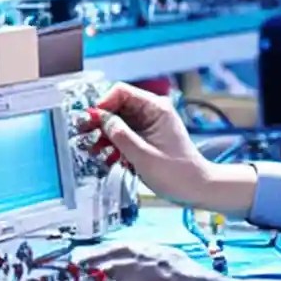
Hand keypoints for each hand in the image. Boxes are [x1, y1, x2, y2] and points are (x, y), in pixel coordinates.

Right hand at [84, 83, 257, 212]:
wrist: (196, 188)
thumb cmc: (176, 173)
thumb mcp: (143, 155)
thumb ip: (120, 135)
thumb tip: (101, 118)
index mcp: (155, 108)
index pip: (121, 92)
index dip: (103, 104)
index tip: (91, 120)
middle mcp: (152, 111)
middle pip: (117, 106)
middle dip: (100, 121)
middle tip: (84, 135)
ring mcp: (149, 124)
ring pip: (118, 121)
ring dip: (105, 135)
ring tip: (94, 151)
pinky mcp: (147, 137)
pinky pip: (124, 134)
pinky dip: (114, 144)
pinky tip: (108, 158)